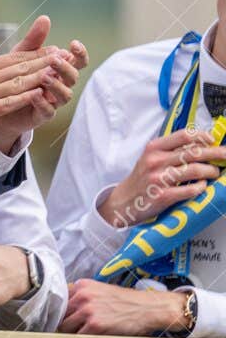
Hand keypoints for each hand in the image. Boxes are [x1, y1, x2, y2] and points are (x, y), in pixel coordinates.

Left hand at [0, 17, 88, 152]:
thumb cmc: (14, 77)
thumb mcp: (20, 56)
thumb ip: (34, 40)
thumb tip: (45, 18)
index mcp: (58, 70)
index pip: (77, 62)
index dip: (79, 54)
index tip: (74, 44)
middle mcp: (59, 85)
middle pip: (74, 77)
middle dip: (66, 68)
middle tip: (55, 59)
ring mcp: (52, 101)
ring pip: (65, 95)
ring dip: (56, 84)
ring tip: (45, 75)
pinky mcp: (41, 116)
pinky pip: (48, 111)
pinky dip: (42, 102)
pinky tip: (35, 93)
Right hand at [0, 31, 63, 130]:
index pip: (15, 57)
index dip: (37, 54)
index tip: (54, 49)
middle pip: (21, 68)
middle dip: (45, 62)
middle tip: (65, 57)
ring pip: (18, 84)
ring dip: (40, 78)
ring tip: (59, 72)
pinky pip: (8, 103)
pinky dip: (25, 97)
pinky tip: (39, 93)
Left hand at [58, 279, 188, 335]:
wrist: (150, 308)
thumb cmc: (126, 302)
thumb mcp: (101, 291)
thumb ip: (83, 297)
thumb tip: (63, 310)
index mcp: (82, 285)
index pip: (59, 300)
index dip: (59, 312)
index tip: (60, 319)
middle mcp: (83, 295)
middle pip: (60, 314)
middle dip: (64, 323)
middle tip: (71, 331)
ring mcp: (88, 310)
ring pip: (65, 326)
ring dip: (71, 333)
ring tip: (82, 336)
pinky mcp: (95, 325)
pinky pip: (78, 336)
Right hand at [98, 129, 225, 228]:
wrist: (123, 201)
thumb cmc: (141, 179)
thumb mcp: (150, 159)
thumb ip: (171, 151)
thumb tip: (201, 146)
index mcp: (153, 148)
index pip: (183, 136)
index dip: (202, 137)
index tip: (212, 140)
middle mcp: (155, 161)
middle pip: (193, 152)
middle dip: (215, 153)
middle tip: (225, 156)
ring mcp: (158, 178)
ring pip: (194, 170)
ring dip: (210, 171)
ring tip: (214, 173)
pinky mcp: (162, 195)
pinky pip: (189, 190)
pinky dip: (200, 187)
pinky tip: (201, 186)